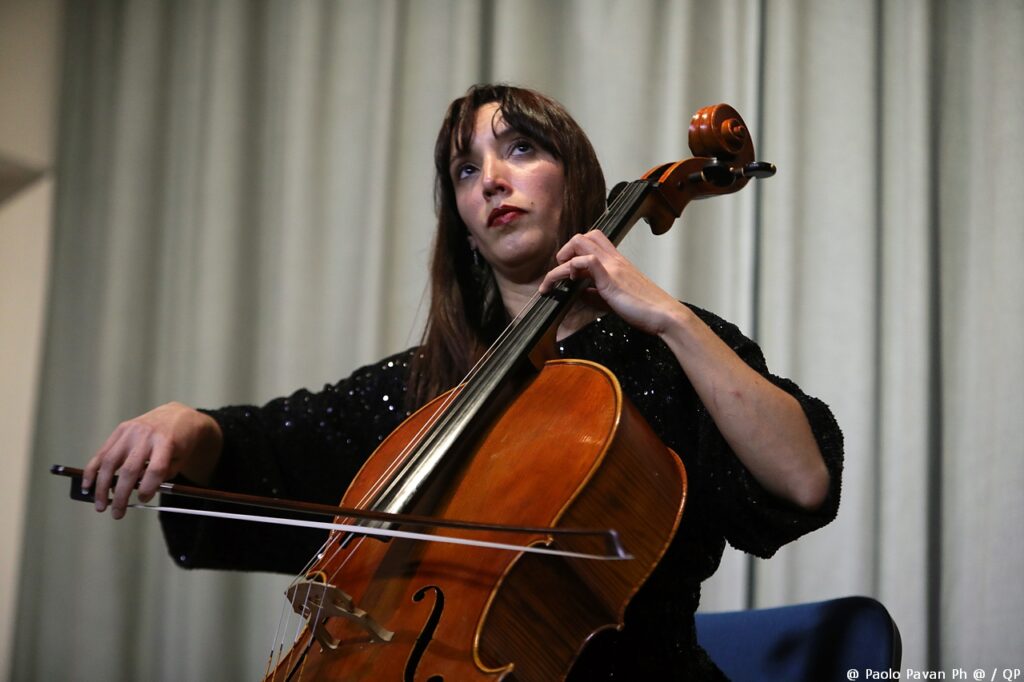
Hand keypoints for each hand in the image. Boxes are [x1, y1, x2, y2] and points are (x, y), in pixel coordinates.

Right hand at [82, 402, 221, 518]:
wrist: (177, 416)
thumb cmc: (180, 441)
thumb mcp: (179, 459)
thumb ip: (161, 475)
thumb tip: (137, 492)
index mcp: (166, 442)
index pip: (155, 469)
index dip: (148, 488)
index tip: (144, 499)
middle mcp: (146, 435)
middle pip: (129, 470)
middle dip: (121, 495)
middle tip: (117, 513)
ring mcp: (131, 432)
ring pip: (110, 462)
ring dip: (101, 487)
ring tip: (100, 505)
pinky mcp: (121, 430)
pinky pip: (102, 453)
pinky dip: (93, 471)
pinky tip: (88, 485)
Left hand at [539, 231, 684, 335]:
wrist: (665, 315)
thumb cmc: (646, 308)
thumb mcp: (616, 299)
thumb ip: (597, 294)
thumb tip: (581, 293)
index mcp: (617, 263)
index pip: (594, 241)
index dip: (576, 251)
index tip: (570, 270)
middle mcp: (614, 260)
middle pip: (584, 236)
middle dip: (566, 250)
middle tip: (562, 271)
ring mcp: (612, 266)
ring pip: (580, 242)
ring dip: (562, 259)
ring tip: (555, 278)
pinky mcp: (611, 278)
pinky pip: (587, 261)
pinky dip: (573, 267)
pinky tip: (572, 281)